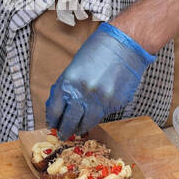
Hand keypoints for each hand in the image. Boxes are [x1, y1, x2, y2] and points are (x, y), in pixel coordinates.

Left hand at [45, 22, 153, 140]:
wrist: (126, 44)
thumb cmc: (99, 50)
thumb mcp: (75, 66)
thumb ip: (68, 85)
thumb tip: (61, 105)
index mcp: (68, 82)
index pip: (55, 109)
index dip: (53, 119)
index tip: (53, 124)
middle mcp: (82, 93)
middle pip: (69, 120)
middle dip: (65, 130)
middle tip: (63, 134)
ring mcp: (99, 100)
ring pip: (87, 122)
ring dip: (81, 127)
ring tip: (78, 129)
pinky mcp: (114, 103)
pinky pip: (103, 115)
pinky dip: (96, 117)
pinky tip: (94, 115)